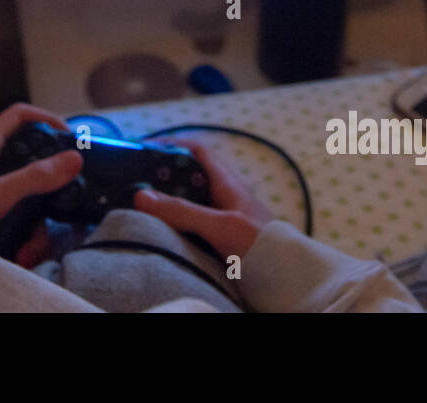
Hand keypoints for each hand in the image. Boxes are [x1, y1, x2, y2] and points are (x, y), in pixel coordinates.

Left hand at [0, 103, 82, 245]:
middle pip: (33, 161)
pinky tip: (22, 255)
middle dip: (50, 187)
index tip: (69, 135)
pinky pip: (21, 220)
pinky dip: (26, 239)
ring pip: (31, 197)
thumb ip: (34, 178)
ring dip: (37, 226)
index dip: (46, 119)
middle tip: (66, 197)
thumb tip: (74, 159)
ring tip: (29, 249)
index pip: (20, 117)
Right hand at [133, 138, 275, 259]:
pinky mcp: (223, 243)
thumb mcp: (221, 226)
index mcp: (228, 184)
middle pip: (189, 177)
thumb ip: (183, 211)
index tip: (146, 147)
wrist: (290, 281)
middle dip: (164, 177)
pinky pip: (194, 227)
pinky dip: (177, 227)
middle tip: (137, 183)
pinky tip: (163, 235)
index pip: (198, 152)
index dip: (173, 145)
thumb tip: (142, 196)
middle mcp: (225, 199)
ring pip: (191, 203)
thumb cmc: (262, 246)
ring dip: (169, 204)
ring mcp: (224, 221)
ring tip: (143, 209)